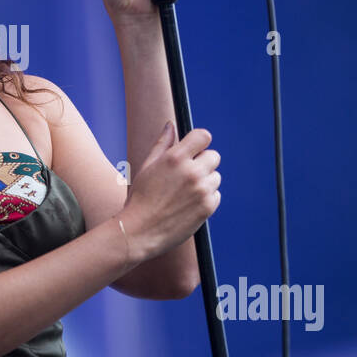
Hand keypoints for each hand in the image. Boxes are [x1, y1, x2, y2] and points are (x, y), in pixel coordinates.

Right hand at [117, 120, 220, 263]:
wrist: (139, 231)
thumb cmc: (139, 198)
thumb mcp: (147, 167)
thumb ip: (162, 144)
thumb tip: (171, 125)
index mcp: (175, 158)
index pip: (203, 136)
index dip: (200, 142)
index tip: (195, 149)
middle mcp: (191, 171)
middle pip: (214, 156)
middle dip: (203, 162)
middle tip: (186, 175)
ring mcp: (202, 190)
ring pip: (216, 177)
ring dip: (205, 182)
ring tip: (184, 193)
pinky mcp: (208, 207)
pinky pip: (216, 194)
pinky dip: (206, 198)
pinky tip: (188, 205)